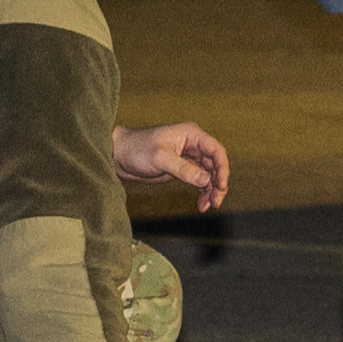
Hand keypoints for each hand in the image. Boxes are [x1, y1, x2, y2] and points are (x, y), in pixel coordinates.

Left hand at [112, 121, 228, 208]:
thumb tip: (206, 180)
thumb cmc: (137, 149)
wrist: (120, 155)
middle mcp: (193, 145)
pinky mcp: (183, 168)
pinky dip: (202, 192)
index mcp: (191, 135)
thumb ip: (184, 169)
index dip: (222, 169)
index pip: (216, 151)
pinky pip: (199, 180)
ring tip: (207, 206)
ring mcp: (189, 157)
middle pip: (215, 165)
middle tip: (215, 202)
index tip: (221, 186)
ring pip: (209, 175)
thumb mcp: (161, 159)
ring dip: (211, 191)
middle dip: (217, 184)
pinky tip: (201, 204)